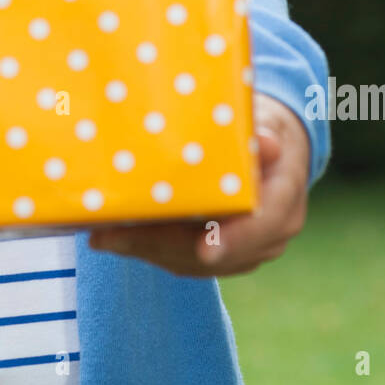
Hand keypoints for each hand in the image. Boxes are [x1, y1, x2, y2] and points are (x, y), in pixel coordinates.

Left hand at [88, 93, 309, 276]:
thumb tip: (265, 144)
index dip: (234, 239)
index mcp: (284, 199)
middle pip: (214, 253)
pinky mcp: (217, 257)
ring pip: (190, 262)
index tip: (205, 248)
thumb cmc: (264, 131)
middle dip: (159, 245)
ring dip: (143, 249)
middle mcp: (268, 237)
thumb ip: (263, 134)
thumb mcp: (268, 123)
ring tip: (100, 235)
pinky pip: (179, 260)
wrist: (273, 152)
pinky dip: (145, 248)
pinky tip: (110, 237)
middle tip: (112, 236)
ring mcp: (243, 252)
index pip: (263, 225)